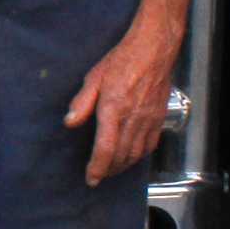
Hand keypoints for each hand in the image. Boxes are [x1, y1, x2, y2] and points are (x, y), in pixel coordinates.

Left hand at [63, 22, 178, 186]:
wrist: (154, 49)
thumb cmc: (123, 60)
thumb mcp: (94, 77)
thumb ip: (82, 103)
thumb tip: (70, 123)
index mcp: (114, 109)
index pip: (105, 149)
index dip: (97, 168)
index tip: (91, 179)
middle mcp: (133, 118)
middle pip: (121, 157)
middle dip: (108, 171)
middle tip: (98, 176)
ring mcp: (149, 120)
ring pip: (136, 154)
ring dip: (123, 167)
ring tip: (111, 170)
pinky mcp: (159, 118)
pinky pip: (150, 145)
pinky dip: (138, 156)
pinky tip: (131, 156)